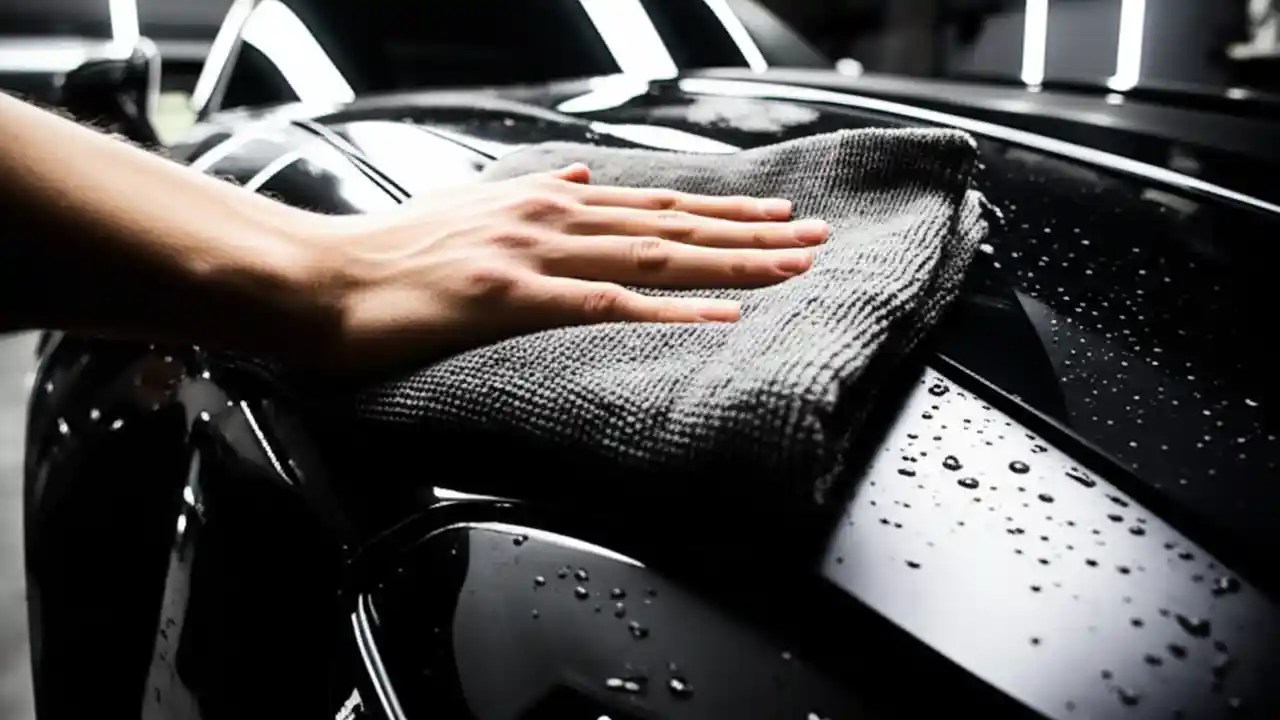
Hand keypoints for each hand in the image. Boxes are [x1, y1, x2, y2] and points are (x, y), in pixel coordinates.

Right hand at [303, 164, 827, 370]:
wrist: (321, 278)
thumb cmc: (389, 253)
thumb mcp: (470, 207)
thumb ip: (535, 193)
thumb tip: (586, 179)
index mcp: (544, 200)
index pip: (652, 206)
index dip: (720, 212)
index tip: (774, 217)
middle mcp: (550, 217)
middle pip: (670, 227)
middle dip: (750, 233)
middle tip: (814, 238)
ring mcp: (534, 256)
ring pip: (654, 258)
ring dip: (730, 262)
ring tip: (792, 267)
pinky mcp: (509, 298)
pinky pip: (605, 306)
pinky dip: (669, 311)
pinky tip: (718, 314)